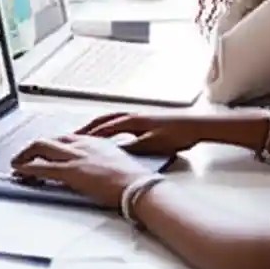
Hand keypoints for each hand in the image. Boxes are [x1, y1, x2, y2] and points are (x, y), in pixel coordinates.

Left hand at [11, 135, 156, 206]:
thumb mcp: (116, 164)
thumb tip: (95, 171)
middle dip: (33, 147)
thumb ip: (101, 163)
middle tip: (24, 155)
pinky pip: (41, 166)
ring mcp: (75, 156)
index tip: (44, 151)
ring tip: (17, 163)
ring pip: (40, 147)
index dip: (51, 145)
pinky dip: (26, 168)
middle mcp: (83, 144)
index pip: (65, 138)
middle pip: (50, 139)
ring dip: (25, 155)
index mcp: (95, 142)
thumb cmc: (133, 181)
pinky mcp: (70, 170)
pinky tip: (20, 172)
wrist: (138, 187)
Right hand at [76, 112, 204, 155]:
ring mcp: (139, 116)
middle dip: (88, 127)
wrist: (196, 125)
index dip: (88, 135)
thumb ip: (130, 148)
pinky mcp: (146, 120)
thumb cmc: (177, 134)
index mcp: (131, 121)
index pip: (103, 128)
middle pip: (104, 120)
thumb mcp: (151, 145)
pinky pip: (120, 121)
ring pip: (112, 119)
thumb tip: (112, 153)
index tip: (74, 140)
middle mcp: (133, 116)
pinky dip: (110, 126)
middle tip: (74, 135)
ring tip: (88, 133)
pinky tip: (113, 134)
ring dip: (98, 125)